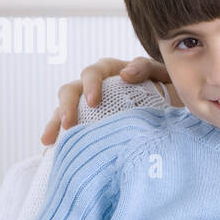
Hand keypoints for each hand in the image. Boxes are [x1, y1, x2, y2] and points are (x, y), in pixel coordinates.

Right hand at [40, 56, 174, 145]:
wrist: (170, 106)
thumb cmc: (165, 87)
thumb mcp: (160, 74)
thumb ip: (145, 68)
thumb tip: (125, 74)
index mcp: (110, 71)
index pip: (93, 72)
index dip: (90, 85)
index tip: (93, 102)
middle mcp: (94, 86)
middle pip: (71, 90)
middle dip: (67, 106)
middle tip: (69, 124)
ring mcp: (87, 105)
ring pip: (63, 109)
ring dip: (55, 123)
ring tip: (49, 139)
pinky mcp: (86, 122)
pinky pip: (68, 128)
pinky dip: (59, 138)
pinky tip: (49, 152)